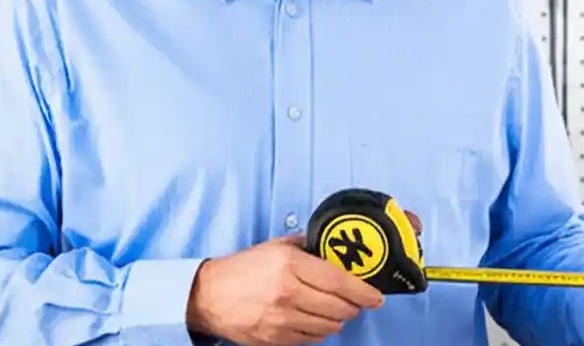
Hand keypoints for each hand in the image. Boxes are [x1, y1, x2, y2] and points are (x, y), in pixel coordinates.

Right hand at [186, 233, 384, 345]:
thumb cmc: (241, 269)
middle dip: (353, 306)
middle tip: (355, 301)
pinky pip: (312, 339)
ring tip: (331, 309)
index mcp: (288, 264)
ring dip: (337, 319)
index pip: (339, 281)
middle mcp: (288, 293)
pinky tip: (312, 319)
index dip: (363, 291)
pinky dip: (318, 331)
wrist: (209, 296)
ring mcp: (281, 319)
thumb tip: (334, 248)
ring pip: (329, 326)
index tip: (375, 295)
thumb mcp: (273, 246)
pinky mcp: (276, 339)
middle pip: (339, 307)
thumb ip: (305, 246)